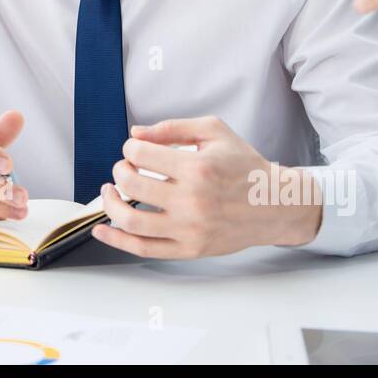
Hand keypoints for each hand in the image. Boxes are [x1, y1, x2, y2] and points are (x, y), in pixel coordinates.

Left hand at [91, 117, 322, 258]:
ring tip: (110, 192)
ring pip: (130, 220)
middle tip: (124, 167)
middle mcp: (191, 200)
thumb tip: (135, 133)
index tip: (134, 148)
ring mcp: (189, 229)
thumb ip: (172, 127)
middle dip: (119, 170)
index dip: (130, 147)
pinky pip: (143, 249)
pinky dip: (116, 241)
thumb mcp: (214, 132)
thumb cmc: (245, 166)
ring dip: (110, 203)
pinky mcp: (189, 250)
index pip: (141, 154)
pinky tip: (102, 229)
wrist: (275, 205)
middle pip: (131, 184)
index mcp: (197, 168)